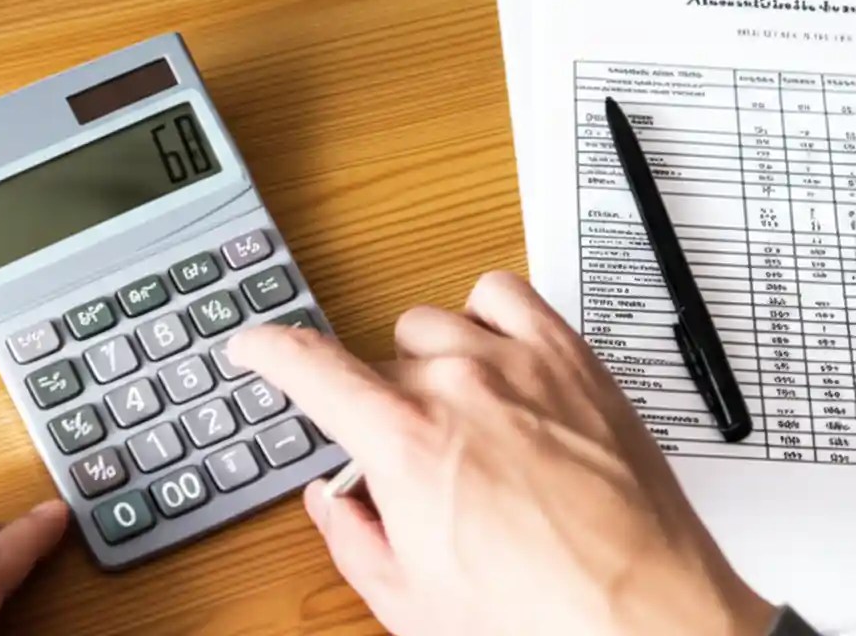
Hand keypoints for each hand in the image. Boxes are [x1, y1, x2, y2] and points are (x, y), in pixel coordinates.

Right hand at [229, 272, 774, 635]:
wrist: (643, 617)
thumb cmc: (538, 614)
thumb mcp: (410, 600)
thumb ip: (350, 538)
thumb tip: (331, 500)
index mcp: (402, 441)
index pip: (308, 364)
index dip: (267, 349)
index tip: (254, 344)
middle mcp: (454, 384)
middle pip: (376, 363)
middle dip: (381, 409)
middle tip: (413, 459)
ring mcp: (514, 362)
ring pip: (431, 323)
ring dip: (428, 360)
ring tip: (455, 409)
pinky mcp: (568, 356)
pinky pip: (503, 294)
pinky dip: (485, 314)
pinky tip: (493, 353)